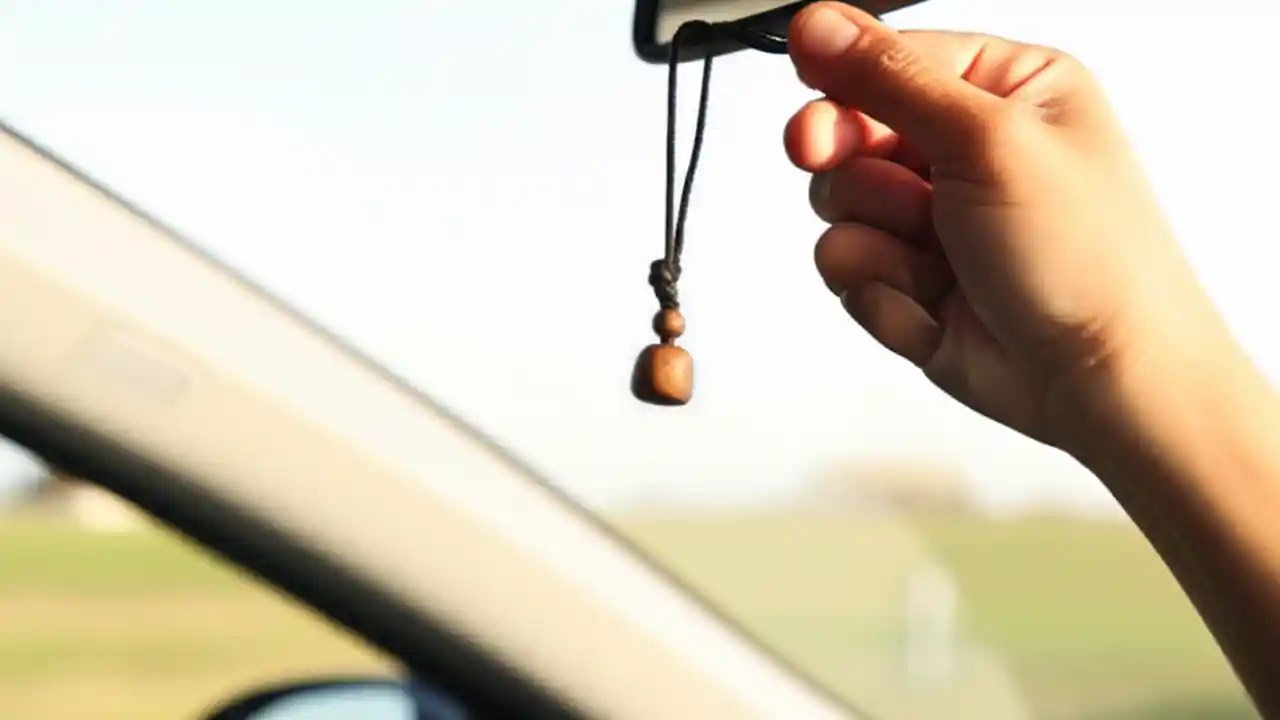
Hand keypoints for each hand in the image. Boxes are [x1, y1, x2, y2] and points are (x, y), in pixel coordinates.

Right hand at [783, 2, 1236, 450]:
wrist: (1106, 381)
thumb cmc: (1085, 257)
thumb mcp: (987, 140)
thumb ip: (889, 79)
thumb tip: (815, 22)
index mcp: (1004, 91)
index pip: (889, 64)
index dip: (843, 92)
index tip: (817, 127)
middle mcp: (965, 152)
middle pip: (848, 137)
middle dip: (855, 175)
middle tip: (879, 196)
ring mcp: (936, 221)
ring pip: (838, 210)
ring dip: (874, 242)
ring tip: (931, 264)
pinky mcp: (912, 282)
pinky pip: (850, 272)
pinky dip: (883, 295)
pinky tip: (935, 308)